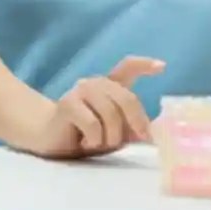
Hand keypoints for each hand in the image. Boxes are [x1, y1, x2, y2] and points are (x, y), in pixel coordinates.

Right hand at [31, 56, 164, 159]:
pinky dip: (94, 139)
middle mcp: (96, 83)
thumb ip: (129, 128)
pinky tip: (84, 141)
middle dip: (137, 121)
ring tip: (100, 143)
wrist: (48, 138)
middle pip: (127, 98)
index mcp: (109, 85)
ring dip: (111, 137)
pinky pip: (93, 124)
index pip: (127, 67)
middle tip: (141, 139)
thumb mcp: (113, 132)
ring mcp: (81, 90)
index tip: (162, 66)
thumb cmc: (84, 135)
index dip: (144, 65)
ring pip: (111, 114)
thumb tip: (150, 135)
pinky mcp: (68, 104)